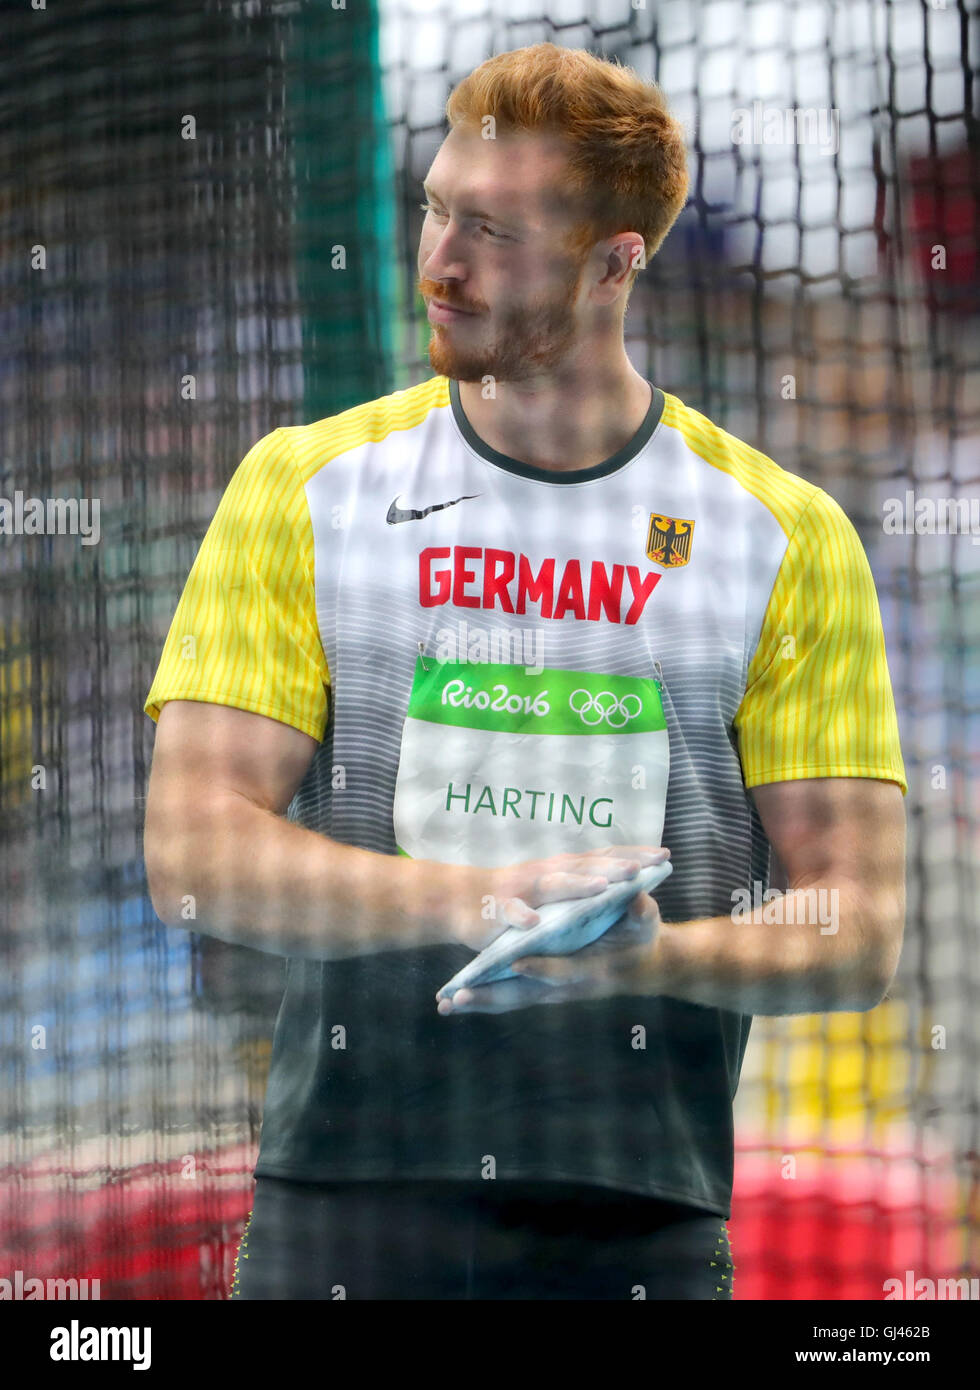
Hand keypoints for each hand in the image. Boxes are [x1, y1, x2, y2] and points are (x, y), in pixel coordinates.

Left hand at [436, 886, 664, 1014]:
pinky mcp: (545, 991)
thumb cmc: (643, 938)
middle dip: (493, 997)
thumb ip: (642, 913)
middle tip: (458, 999)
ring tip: (446, 1005)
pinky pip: (513, 998)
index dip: (543, 968)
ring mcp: (555, 992)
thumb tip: (639, 900)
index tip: (516, 963)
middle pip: (527, 995)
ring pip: (514, 1000)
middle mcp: (570, 986)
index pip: (565, 971)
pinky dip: (487, 1000)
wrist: (644, 967)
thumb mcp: (647, 922)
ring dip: (481, 1003)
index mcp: (594, 969)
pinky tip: (457, 1003)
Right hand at [448, 845, 668, 954]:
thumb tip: (621, 879)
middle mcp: (546, 873)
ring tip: (603, 887)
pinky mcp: (497, 910)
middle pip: (586, 867)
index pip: (605, 858)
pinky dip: (521, 916)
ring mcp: (522, 889)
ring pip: (553, 885)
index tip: (665, 854)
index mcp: (563, 869)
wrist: (458, 897)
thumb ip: (582, 882)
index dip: (633, 855)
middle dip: (614, 866)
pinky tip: (534, 923)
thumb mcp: (553, 885)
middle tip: (644, 867)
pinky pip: (510, 913)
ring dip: (576, 884)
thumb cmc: (513, 893)